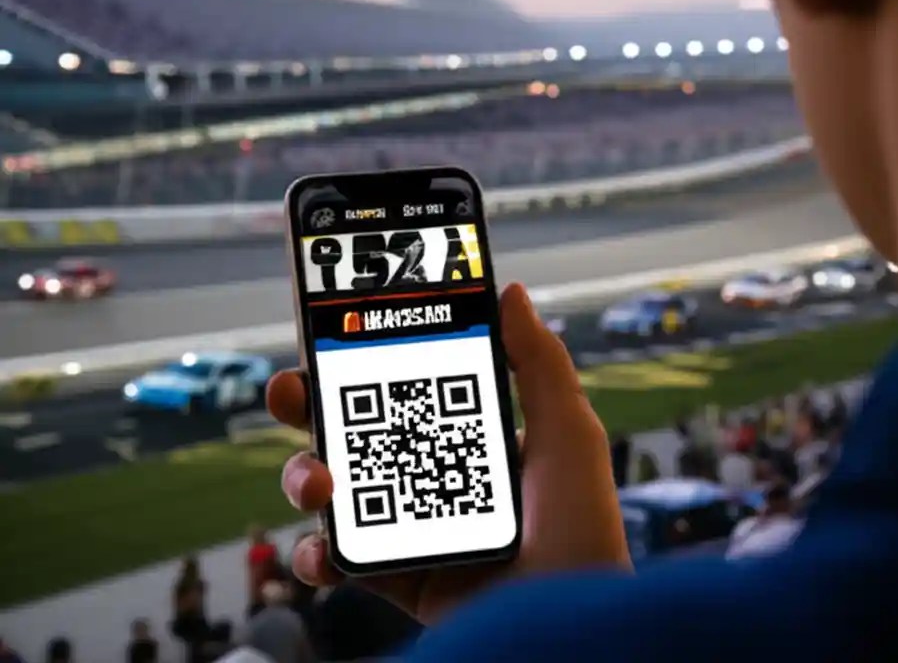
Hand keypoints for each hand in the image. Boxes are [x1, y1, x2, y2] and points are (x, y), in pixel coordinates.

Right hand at [269, 282, 631, 623]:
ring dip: (306, 477)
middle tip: (290, 390)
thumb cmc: (583, 531)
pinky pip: (339, 561)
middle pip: (355, 432)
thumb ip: (538, 363)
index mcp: (475, 438)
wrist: (566, 629)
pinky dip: (317, 555)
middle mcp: (439, 479)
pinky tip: (326, 550)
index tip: (331, 328)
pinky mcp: (399, 579)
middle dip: (310, 407)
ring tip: (319, 483)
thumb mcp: (569, 435)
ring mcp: (414, 528)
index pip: (409, 386)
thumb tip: (511, 291)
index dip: (367, 358)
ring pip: (335, 491)